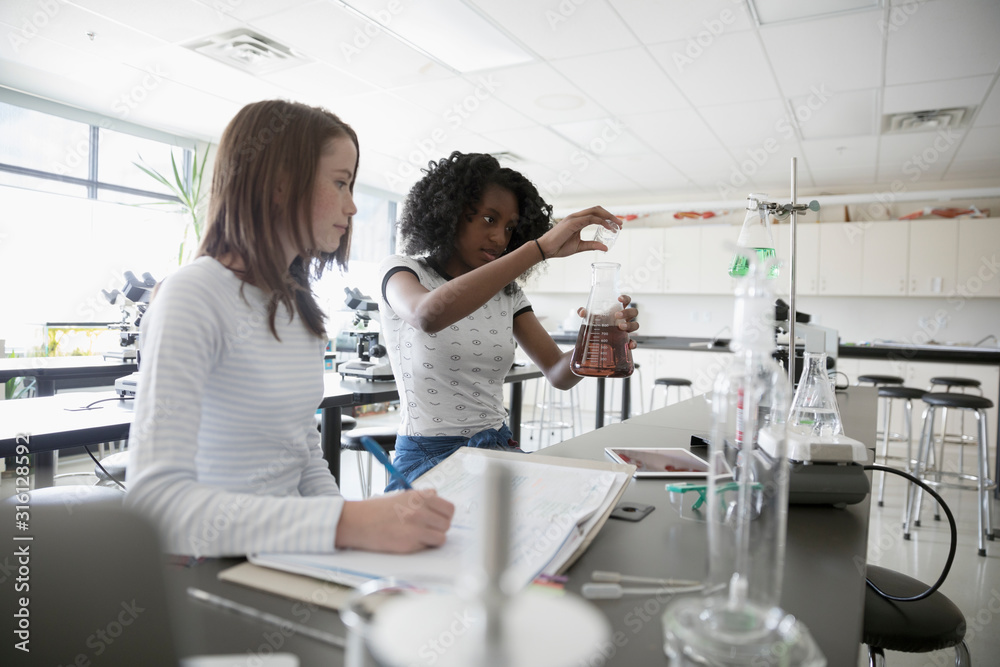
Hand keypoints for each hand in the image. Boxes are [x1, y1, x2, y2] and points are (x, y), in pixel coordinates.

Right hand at [335, 489, 454, 552]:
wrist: (360, 522)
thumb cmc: (379, 510)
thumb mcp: (402, 496)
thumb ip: (422, 497)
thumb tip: (437, 496)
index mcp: (420, 497)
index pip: (449, 508)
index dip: (446, 515)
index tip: (440, 518)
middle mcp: (420, 511)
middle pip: (447, 523)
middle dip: (440, 527)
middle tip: (430, 529)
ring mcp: (416, 527)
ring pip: (441, 537)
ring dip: (434, 538)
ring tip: (422, 536)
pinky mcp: (410, 543)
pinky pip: (428, 547)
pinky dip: (424, 546)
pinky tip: (412, 541)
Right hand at [537, 206, 620, 258]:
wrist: (545, 249)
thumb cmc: (559, 247)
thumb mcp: (579, 247)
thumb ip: (592, 245)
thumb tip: (606, 248)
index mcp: (577, 220)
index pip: (595, 213)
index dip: (607, 217)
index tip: (616, 225)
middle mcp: (576, 216)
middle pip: (597, 209)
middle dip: (611, 215)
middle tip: (621, 223)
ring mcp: (574, 218)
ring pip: (595, 211)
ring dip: (609, 216)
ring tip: (618, 224)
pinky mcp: (573, 222)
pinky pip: (591, 219)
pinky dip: (602, 222)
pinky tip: (609, 228)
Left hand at [575, 295, 638, 349]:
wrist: (594, 343)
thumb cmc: (596, 326)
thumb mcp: (589, 319)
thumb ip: (584, 313)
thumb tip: (582, 312)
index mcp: (617, 311)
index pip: (626, 301)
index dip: (625, 298)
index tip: (619, 298)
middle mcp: (624, 319)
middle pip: (634, 312)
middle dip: (627, 312)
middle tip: (617, 315)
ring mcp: (626, 330)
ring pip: (635, 325)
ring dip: (630, 325)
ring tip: (620, 327)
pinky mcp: (625, 342)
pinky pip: (633, 342)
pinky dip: (633, 343)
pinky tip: (629, 344)